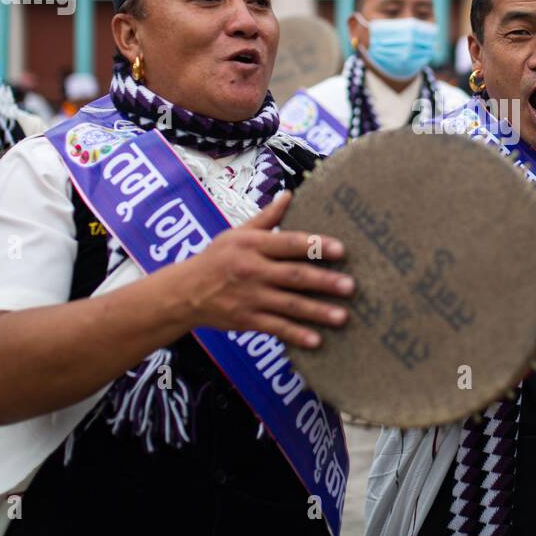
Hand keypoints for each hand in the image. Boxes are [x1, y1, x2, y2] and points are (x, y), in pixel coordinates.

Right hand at [183, 191, 352, 349]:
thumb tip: (290, 194)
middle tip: (351, 286)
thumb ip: (267, 218)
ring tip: (343, 316)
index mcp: (252, 245)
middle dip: (324, 281)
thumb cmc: (216, 258)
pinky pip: (275, 328)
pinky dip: (296, 335)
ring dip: (317, 311)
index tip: (342, 250)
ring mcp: (250, 297)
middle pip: (294, 276)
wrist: (184, 292)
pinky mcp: (246, 320)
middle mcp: (252, 270)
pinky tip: (317, 341)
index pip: (290, 243)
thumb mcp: (237, 233)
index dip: (316, 246)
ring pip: (289, 305)